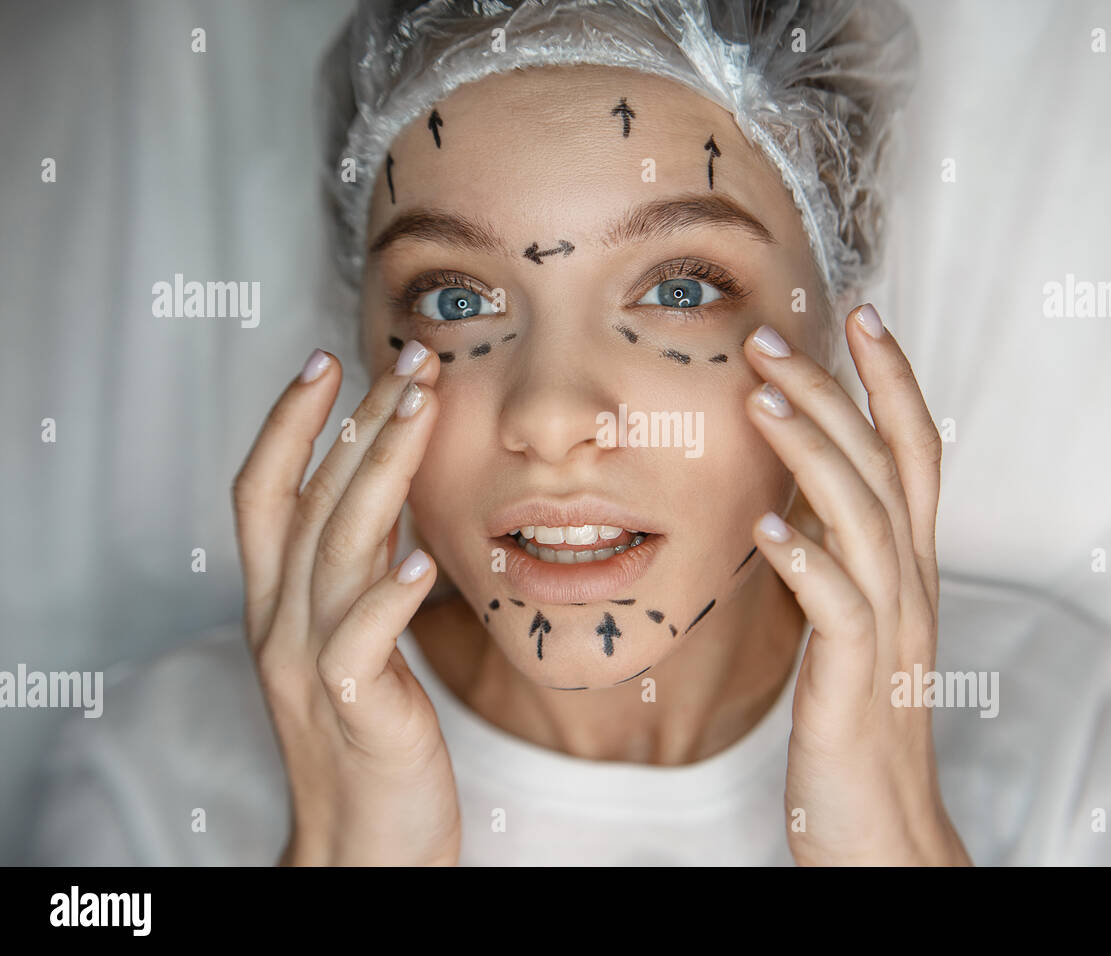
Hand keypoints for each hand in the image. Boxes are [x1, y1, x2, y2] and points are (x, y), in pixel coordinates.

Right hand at [231, 343, 460, 865]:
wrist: (364, 847)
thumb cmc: (368, 737)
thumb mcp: (352, 639)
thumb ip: (359, 574)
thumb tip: (393, 501)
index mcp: (278, 603)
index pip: (266, 491)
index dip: (289, 421)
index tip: (328, 358)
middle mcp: (280, 623)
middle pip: (310, 500)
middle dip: (357, 418)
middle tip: (408, 355)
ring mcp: (309, 666)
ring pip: (336, 550)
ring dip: (380, 471)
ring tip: (420, 408)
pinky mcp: (354, 711)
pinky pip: (360, 644)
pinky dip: (388, 597)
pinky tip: (422, 558)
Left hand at [743, 306, 970, 865]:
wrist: (884, 832)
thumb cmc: (860, 723)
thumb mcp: (854, 626)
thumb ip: (839, 561)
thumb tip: (797, 504)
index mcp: (910, 568)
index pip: (912, 452)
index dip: (892, 380)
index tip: (859, 315)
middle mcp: (912, 588)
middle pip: (887, 466)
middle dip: (837, 390)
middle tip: (774, 336)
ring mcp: (892, 636)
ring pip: (864, 521)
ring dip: (814, 455)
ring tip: (761, 401)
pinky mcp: (858, 686)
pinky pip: (841, 612)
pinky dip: (808, 565)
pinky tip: (768, 531)